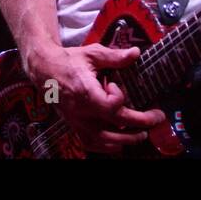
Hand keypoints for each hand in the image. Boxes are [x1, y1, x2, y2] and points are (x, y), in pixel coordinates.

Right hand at [26, 42, 166, 154]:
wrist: (44, 70)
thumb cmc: (69, 60)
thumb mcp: (92, 54)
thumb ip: (115, 56)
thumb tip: (136, 53)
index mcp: (86, 92)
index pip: (110, 106)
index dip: (119, 98)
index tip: (118, 85)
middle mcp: (82, 111)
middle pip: (113, 127)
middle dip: (139, 125)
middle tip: (155, 118)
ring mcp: (77, 122)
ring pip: (103, 141)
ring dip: (125, 140)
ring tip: (141, 135)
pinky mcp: (74, 126)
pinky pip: (91, 144)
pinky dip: (106, 146)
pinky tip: (119, 143)